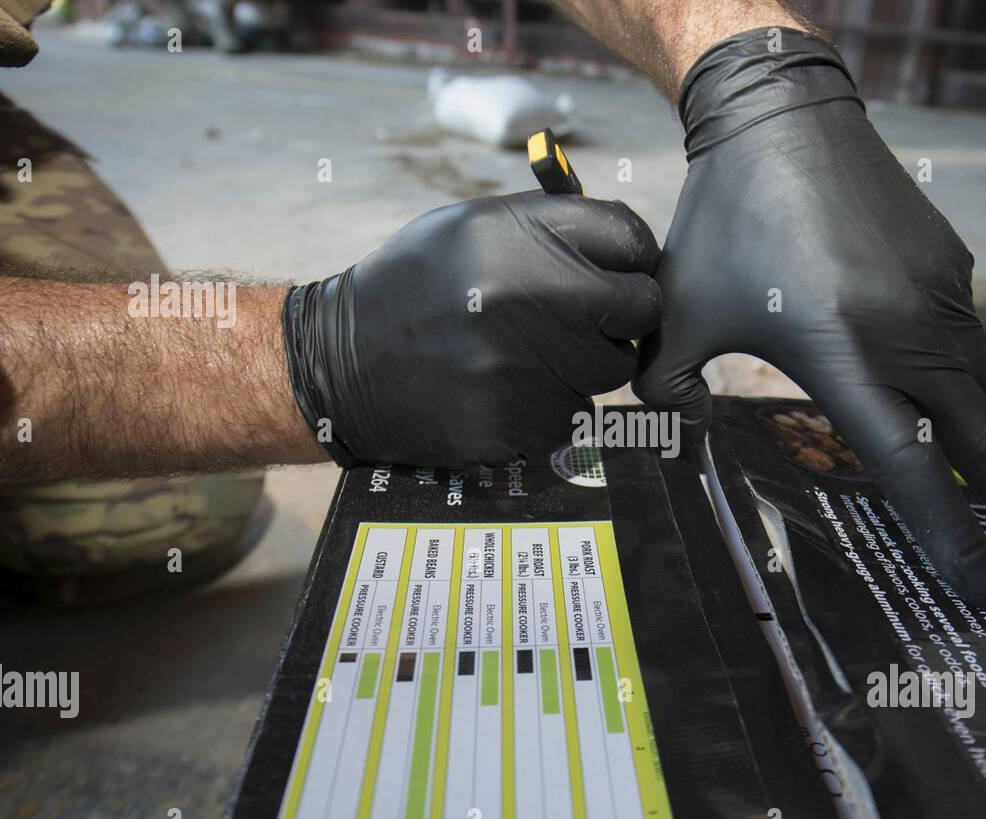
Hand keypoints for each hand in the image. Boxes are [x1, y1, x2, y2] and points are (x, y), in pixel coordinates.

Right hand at [284, 191, 661, 468]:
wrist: (344, 365)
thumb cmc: (416, 286)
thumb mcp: (471, 227)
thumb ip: (552, 228)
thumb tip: (630, 247)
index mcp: (520, 236)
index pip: (632, 240)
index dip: (631, 258)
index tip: (616, 271)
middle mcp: (533, 297)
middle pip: (640, 308)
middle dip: (621, 314)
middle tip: (583, 318)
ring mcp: (533, 368)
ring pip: (612, 367)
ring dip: (587, 361)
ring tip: (530, 352)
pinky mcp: (527, 424)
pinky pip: (576, 411)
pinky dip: (554, 403)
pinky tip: (507, 389)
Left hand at [635, 28, 985, 608]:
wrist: (785, 119)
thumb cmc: (727, 218)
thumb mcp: (682, 309)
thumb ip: (667, 382)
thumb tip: (670, 429)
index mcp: (841, 352)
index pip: (910, 463)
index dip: (948, 532)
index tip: (980, 584)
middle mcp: (907, 332)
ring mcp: (939, 297)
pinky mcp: (951, 268)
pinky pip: (980, 349)